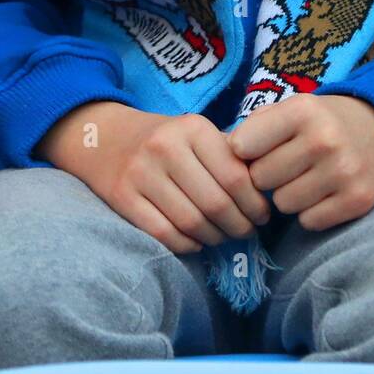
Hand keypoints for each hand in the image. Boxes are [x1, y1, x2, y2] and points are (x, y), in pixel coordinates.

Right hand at [35, 101, 271, 255]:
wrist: (103, 137)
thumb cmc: (165, 139)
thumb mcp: (196, 133)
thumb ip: (229, 155)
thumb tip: (270, 189)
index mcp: (193, 128)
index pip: (235, 176)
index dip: (255, 203)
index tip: (263, 215)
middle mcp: (166, 147)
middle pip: (216, 204)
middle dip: (239, 226)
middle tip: (246, 232)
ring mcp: (141, 173)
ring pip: (192, 223)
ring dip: (215, 238)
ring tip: (223, 237)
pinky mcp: (122, 197)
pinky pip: (165, 234)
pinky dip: (188, 245)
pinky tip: (196, 241)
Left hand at [228, 94, 373, 231]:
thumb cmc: (322, 122)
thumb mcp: (290, 108)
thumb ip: (254, 128)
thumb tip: (219, 158)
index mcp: (302, 110)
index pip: (242, 146)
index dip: (245, 153)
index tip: (257, 150)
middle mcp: (324, 139)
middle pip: (261, 179)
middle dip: (268, 176)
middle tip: (286, 166)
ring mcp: (344, 171)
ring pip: (283, 204)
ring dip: (288, 197)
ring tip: (305, 179)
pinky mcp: (358, 200)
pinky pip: (309, 222)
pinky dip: (310, 213)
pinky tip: (323, 194)